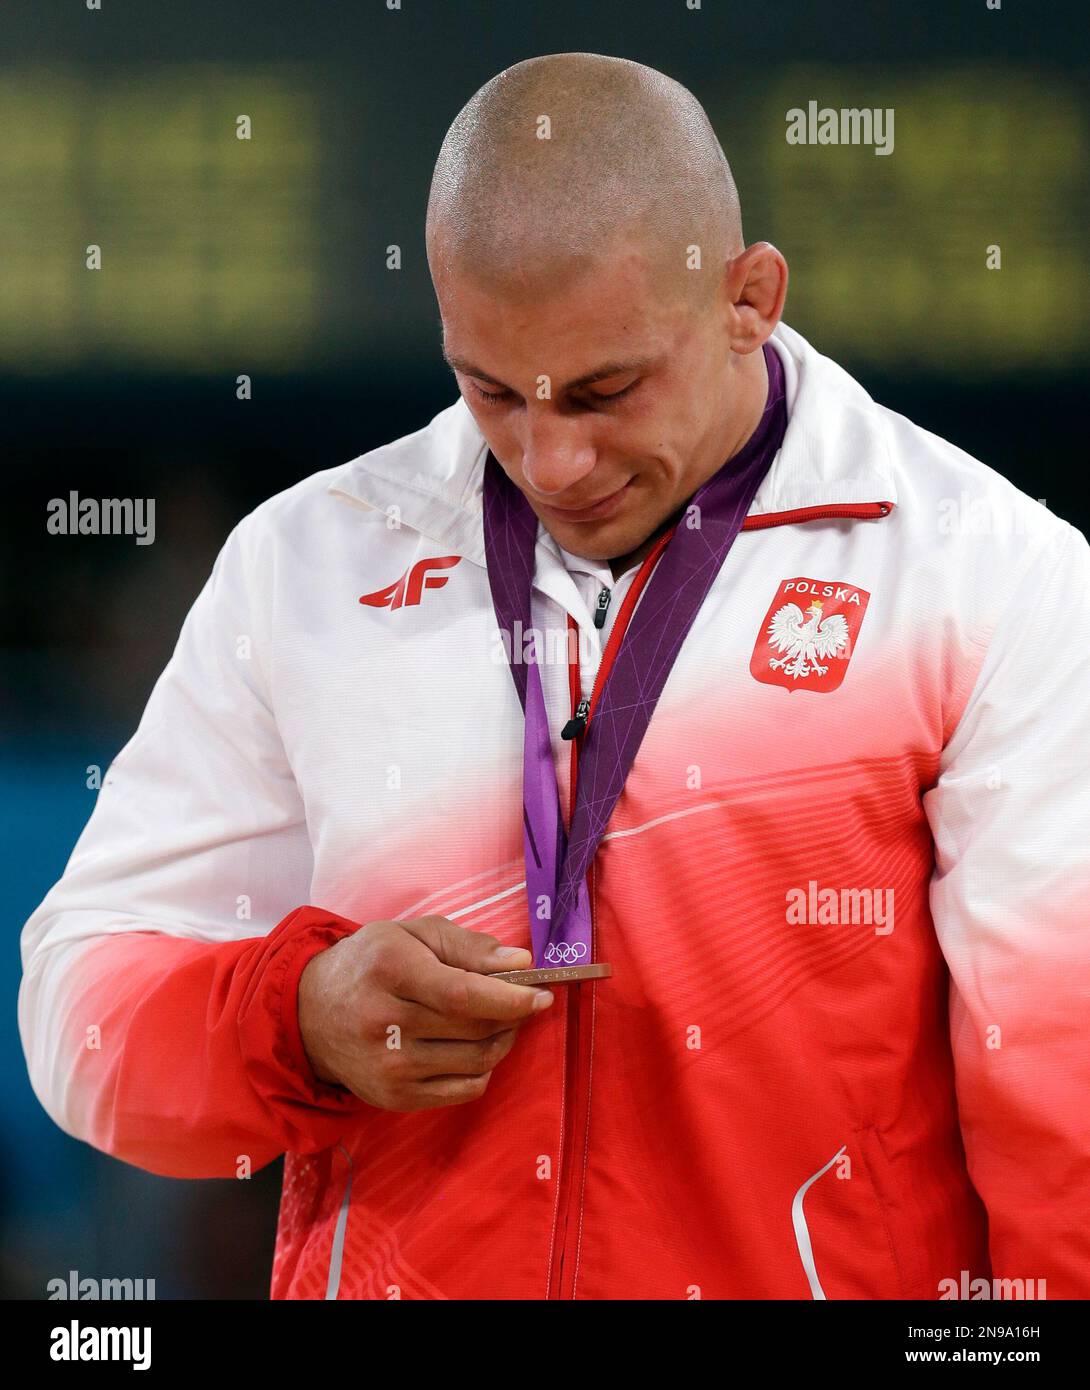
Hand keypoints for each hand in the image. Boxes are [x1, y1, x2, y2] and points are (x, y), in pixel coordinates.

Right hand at [297, 915, 552, 1109]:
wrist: (308, 1013)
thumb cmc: (370, 963)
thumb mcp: (411, 934)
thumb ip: (467, 946)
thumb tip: (520, 965)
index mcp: (389, 969)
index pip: (462, 994)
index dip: (509, 999)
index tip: (542, 994)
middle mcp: (383, 1021)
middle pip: (473, 1028)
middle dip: (512, 1016)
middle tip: (523, 1001)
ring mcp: (387, 1066)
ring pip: (475, 1062)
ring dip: (502, 1041)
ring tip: (500, 1022)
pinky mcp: (393, 1097)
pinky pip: (463, 1090)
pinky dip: (482, 1069)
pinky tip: (474, 1048)